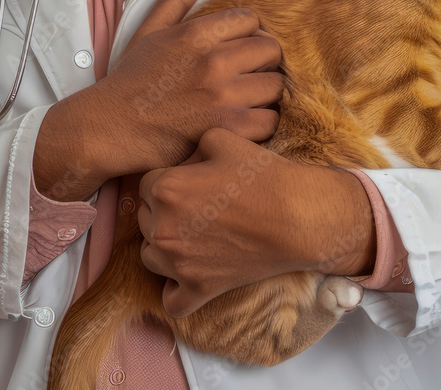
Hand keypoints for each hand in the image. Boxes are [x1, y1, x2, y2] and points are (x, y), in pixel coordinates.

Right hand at [95, 0, 283, 167]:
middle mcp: (214, 62)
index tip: (240, 46)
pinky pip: (270, 121)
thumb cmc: (132, 80)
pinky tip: (246, 121)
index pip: (251, 19)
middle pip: (271, 50)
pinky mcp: (228, 130)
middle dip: (263, 59)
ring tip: (248, 97)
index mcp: (197, 34)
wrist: (110, 127)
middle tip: (248, 72)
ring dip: (265, 92)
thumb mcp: (151, 32)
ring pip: (275, 86)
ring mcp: (224, 97)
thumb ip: (176, 1)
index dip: (249, 32)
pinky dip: (262, 122)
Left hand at [138, 128, 376, 315]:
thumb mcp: (220, 139)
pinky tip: (191, 272)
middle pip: (144, 218)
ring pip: (149, 256)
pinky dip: (177, 289)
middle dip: (163, 211)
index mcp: (165, 189)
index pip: (145, 184)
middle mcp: (164, 228)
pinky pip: (171, 300)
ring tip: (193, 235)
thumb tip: (178, 165)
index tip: (190, 183)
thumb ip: (188, 147)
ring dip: (164, 247)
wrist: (296, 217)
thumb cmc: (261, 175)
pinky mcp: (199, 290)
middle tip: (197, 207)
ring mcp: (179, 264)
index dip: (167, 180)